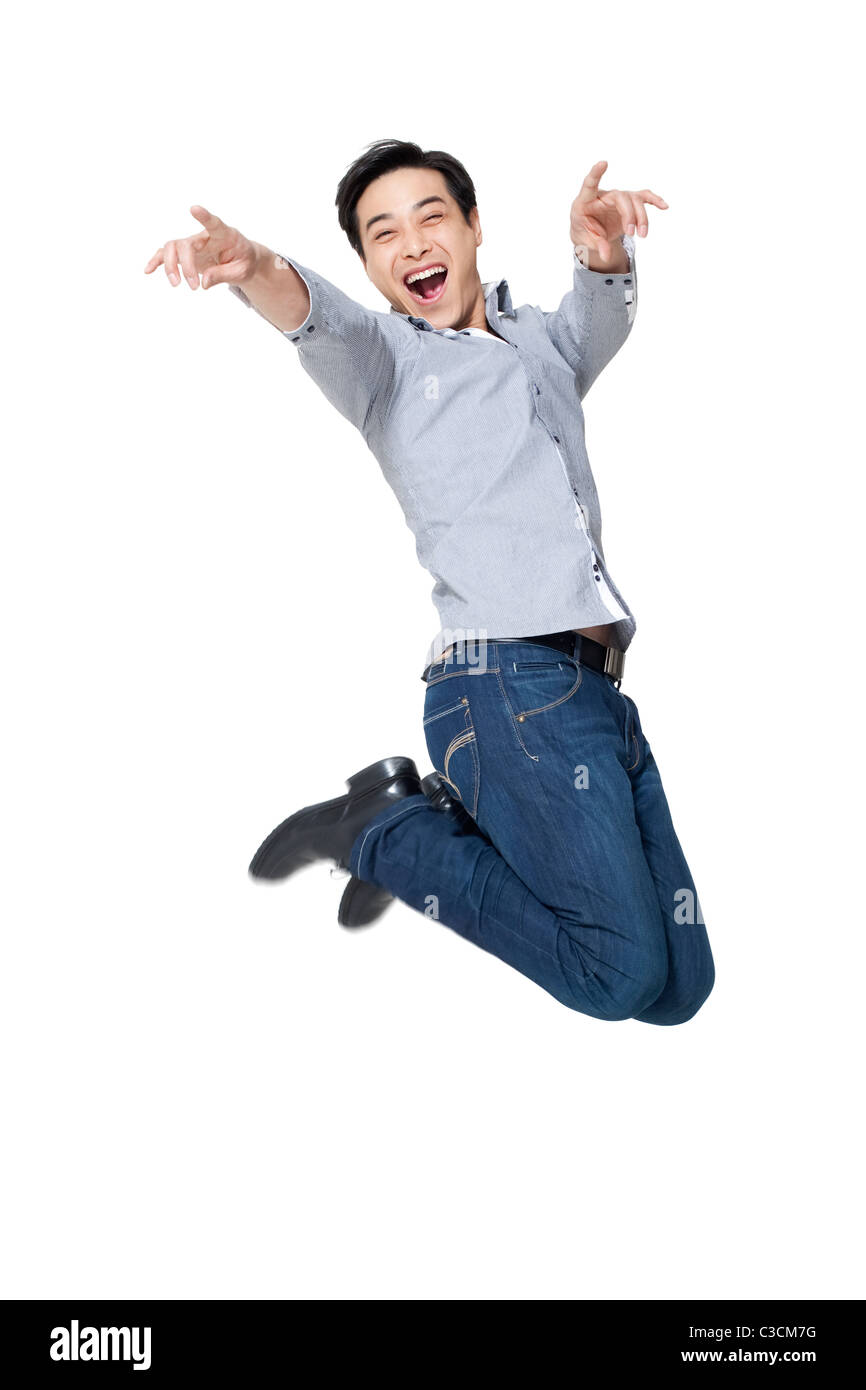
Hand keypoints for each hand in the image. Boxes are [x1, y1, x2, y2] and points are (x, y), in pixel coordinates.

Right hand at [143, 206, 259, 289]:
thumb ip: (224, 275)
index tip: (194, 209)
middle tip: (194, 287)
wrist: (241, 260)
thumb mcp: (242, 271)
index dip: (204, 216)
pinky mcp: (186, 254)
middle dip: (186, 266)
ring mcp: (193, 244)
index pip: (213, 223)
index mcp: (224, 235)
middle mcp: (204, 237)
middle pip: (186, 244)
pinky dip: (157, 261)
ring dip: (170, 266)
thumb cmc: (244, 262)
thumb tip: (203, 283)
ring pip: (172, 247)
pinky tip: (148, 271)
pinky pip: (166, 254)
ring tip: (176, 284)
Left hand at [570, 160, 668, 265]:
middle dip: (629, 215)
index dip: (596, 174)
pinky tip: (664, 206)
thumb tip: (606, 256)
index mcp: (586, 201)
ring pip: (634, 200)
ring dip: (641, 217)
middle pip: (621, 197)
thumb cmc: (584, 231)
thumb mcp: (585, 240)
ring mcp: (618, 198)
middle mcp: (604, 196)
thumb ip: (597, 245)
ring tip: (643, 235)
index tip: (603, 163)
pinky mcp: (628, 203)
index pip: (590, 184)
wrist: (589, 230)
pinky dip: (654, 200)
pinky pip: (643, 198)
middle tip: (631, 234)